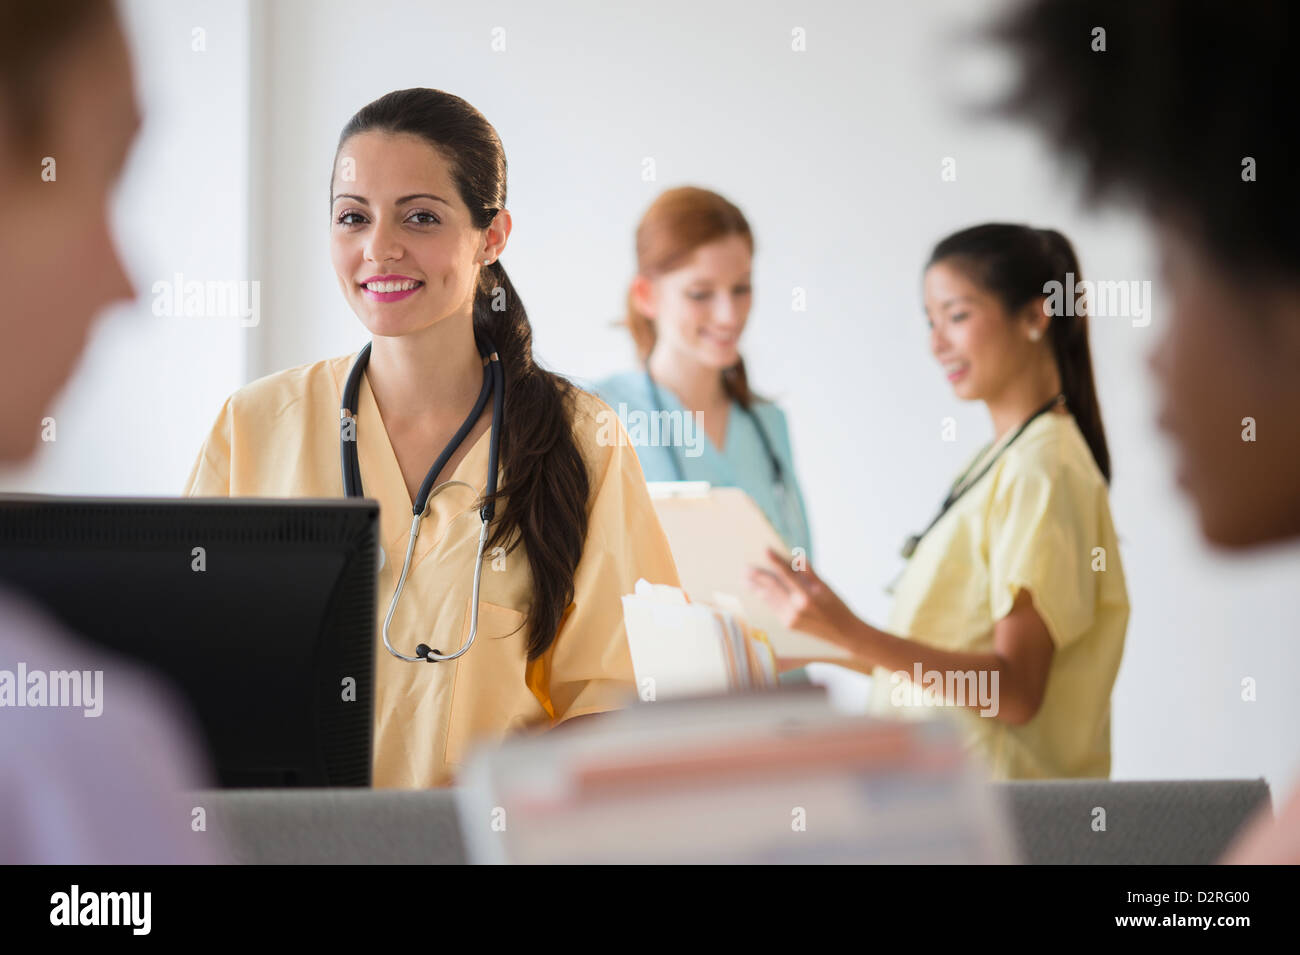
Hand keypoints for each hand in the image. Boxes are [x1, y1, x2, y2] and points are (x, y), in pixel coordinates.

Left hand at [746, 548, 862, 652]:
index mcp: (807, 596)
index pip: (787, 574)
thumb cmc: (837, 607)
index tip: (766, 550)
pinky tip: (758, 592)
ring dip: (756, 588)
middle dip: (758, 576)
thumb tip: (796, 557)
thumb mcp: (826, 587)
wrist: (844, 634)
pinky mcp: (788, 625)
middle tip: (746, 568)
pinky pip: (773, 608)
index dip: (776, 561)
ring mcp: (790, 619)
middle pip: (772, 587)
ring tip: (746, 579)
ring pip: (769, 599)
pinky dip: (764, 598)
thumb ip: (809, 572)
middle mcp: (796, 609)